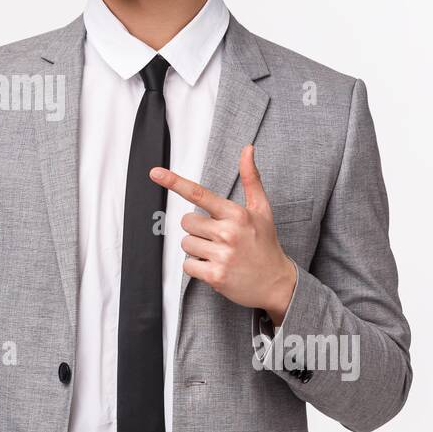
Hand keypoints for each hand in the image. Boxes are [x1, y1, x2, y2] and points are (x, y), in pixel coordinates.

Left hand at [150, 144, 296, 320]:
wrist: (276, 282)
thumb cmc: (265, 243)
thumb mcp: (262, 209)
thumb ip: (251, 179)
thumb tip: (247, 149)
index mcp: (237, 214)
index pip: (199, 194)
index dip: (175, 182)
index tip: (156, 173)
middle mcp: (228, 233)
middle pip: (186, 222)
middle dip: (196, 228)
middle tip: (217, 237)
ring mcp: (222, 255)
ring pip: (186, 243)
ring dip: (197, 248)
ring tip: (218, 252)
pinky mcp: (215, 275)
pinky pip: (187, 265)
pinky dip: (196, 267)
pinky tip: (214, 266)